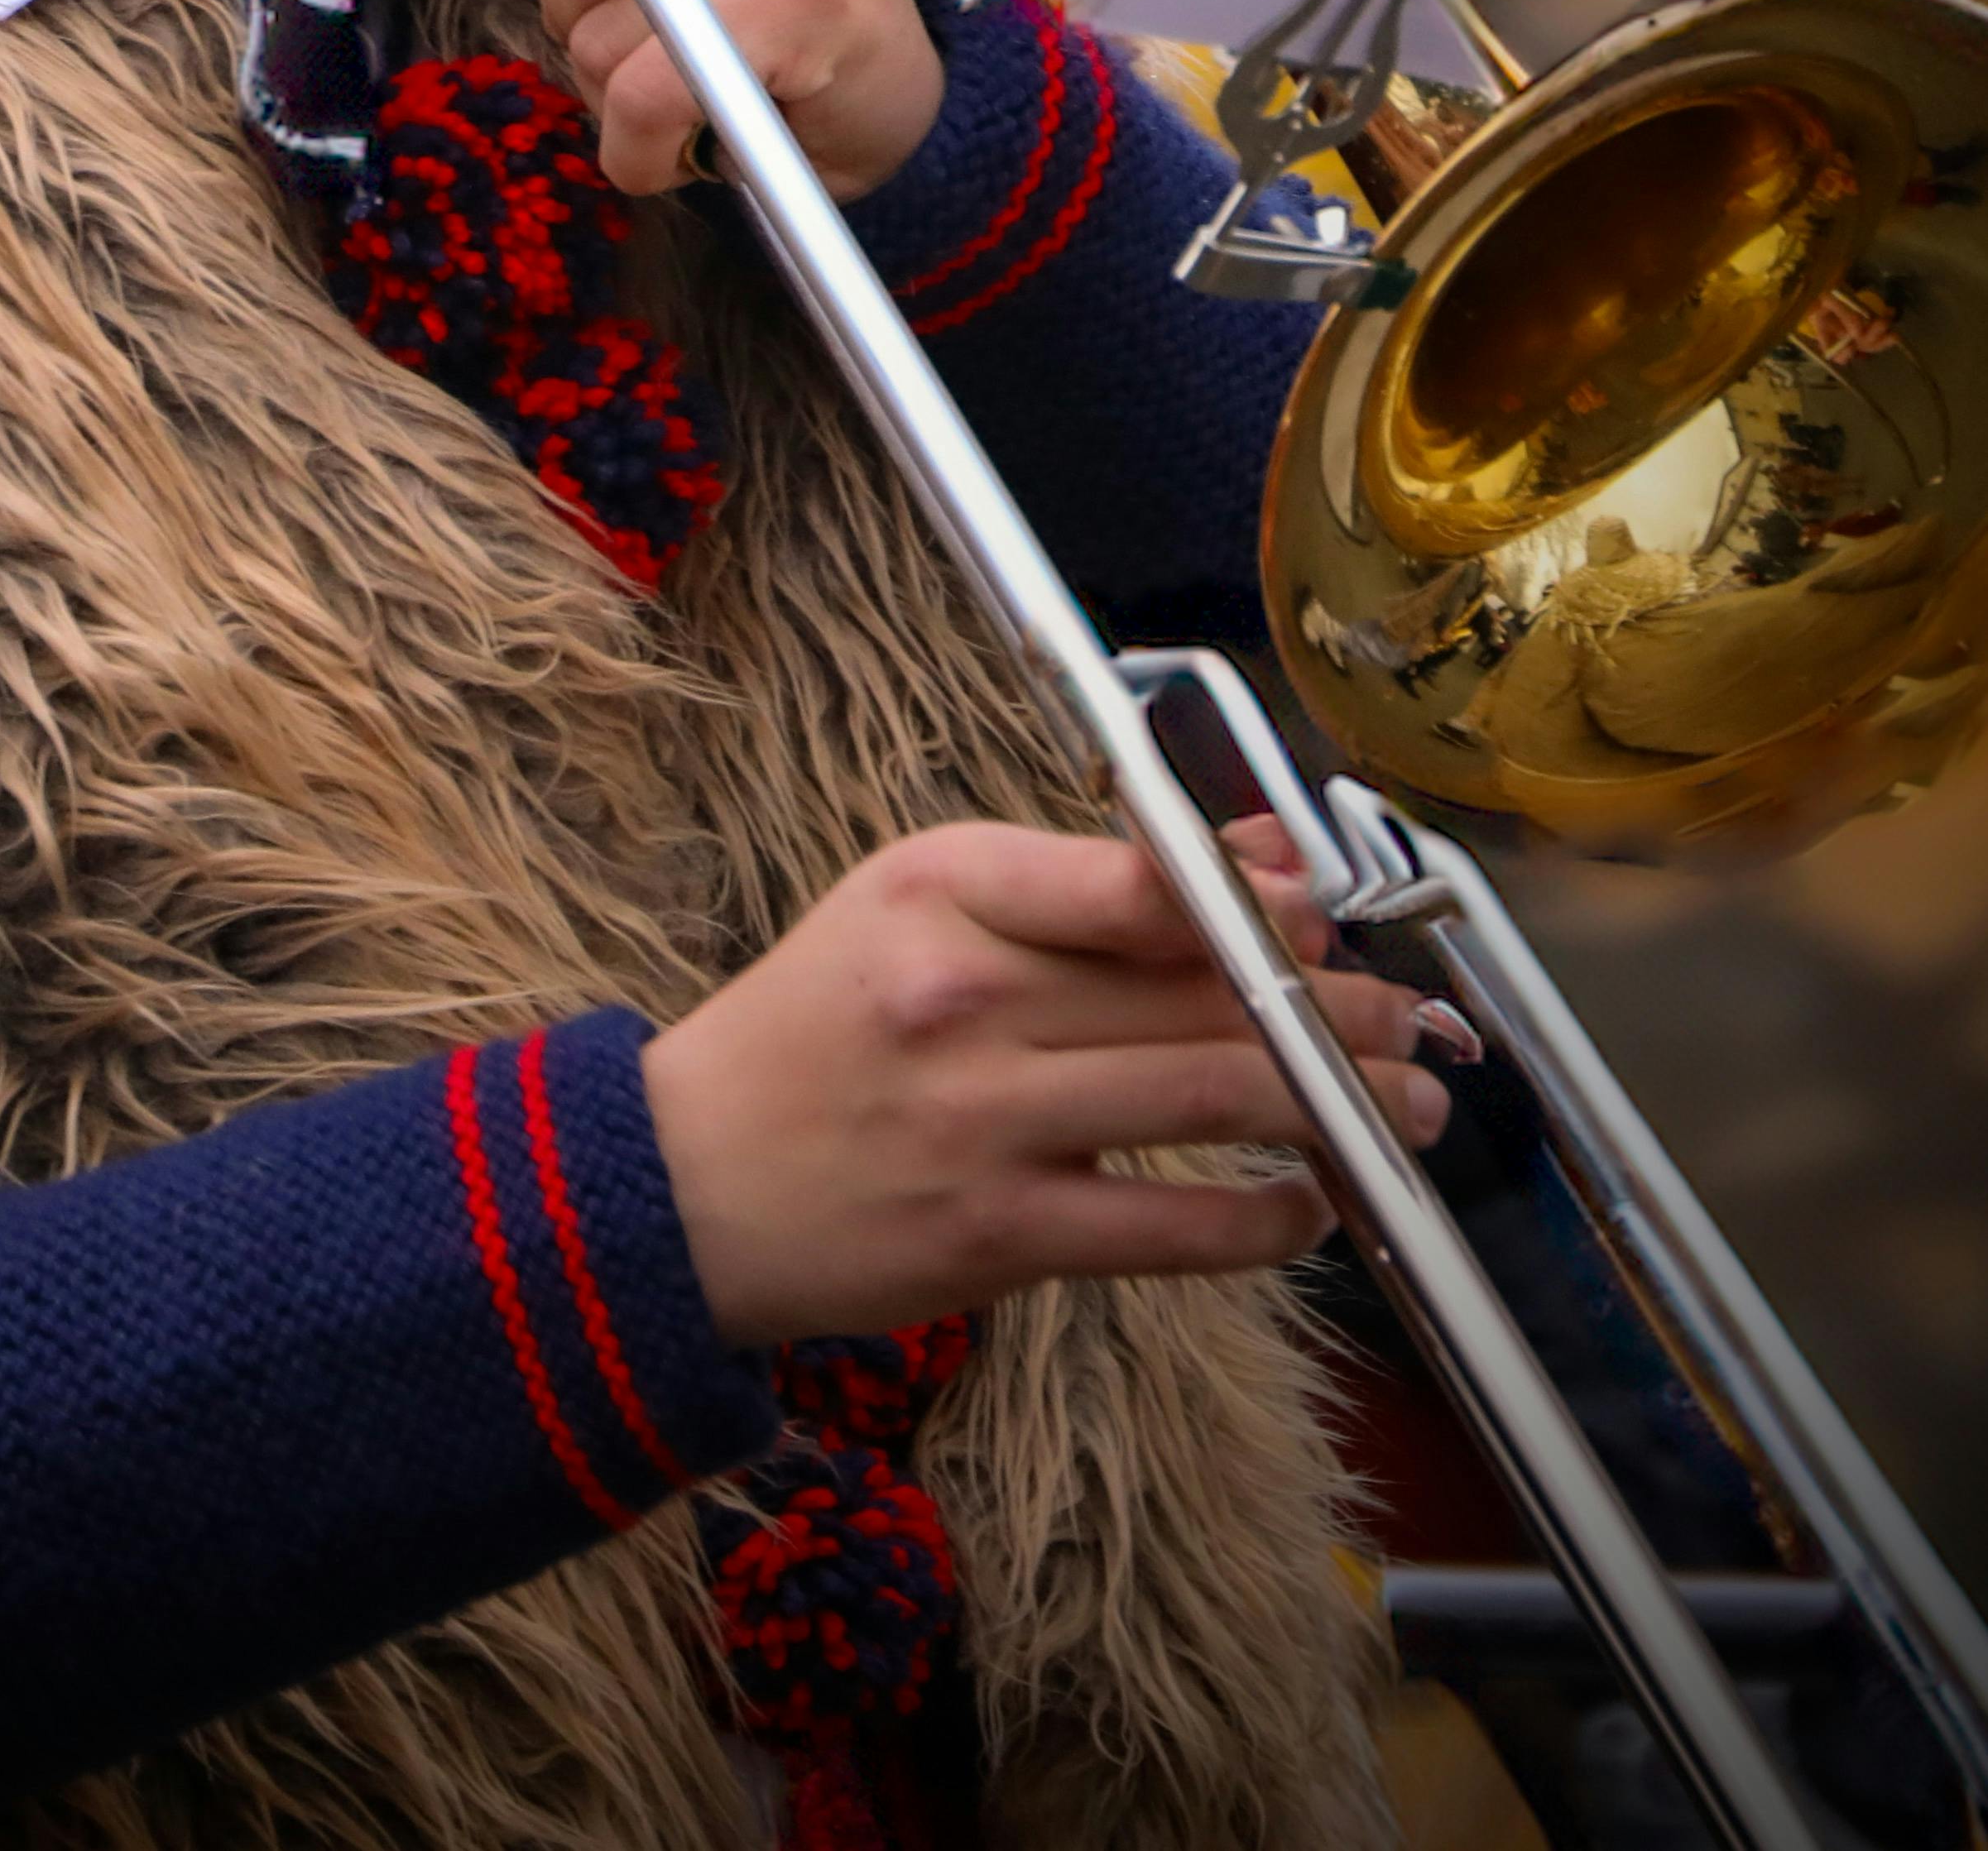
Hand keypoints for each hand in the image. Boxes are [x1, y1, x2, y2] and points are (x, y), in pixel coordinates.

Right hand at [637, 817, 1452, 1345]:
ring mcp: (985, 1120)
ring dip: (1341, 1103)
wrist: (685, 1180)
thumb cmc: (818, 1025)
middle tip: (1419, 1025)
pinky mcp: (999, 1235)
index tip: (1326, 917)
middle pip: (1204, 988)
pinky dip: (1269, 1217)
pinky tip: (1314, 1204)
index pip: (1140, 877)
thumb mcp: (914, 908)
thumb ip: (1074, 886)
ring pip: (1213, 1095)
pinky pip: (1175, 1229)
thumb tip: (1254, 869)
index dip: (1260, 899)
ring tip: (1413, 1110)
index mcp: (943, 889)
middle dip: (1341, 1008)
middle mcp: (967, 994)